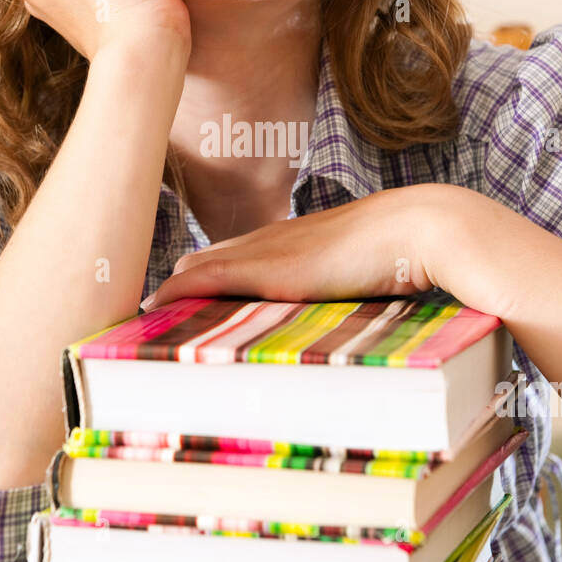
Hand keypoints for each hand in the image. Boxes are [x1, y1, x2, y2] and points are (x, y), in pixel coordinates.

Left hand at [141, 184, 458, 309]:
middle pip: (203, 262)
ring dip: (169, 295)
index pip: (230, 261)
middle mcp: (271, 242)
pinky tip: (151, 310)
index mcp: (293, 244)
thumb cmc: (409, 256)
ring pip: (196, 270)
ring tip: (135, 322)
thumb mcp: (366, 278)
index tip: (176, 306)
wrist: (425, 229)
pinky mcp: (267, 268)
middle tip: (138, 318)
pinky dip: (176, 296)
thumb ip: (347, 298)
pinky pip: (205, 281)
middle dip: (173, 290)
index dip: (201, 282)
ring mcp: (267, 252)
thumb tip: (357, 331)